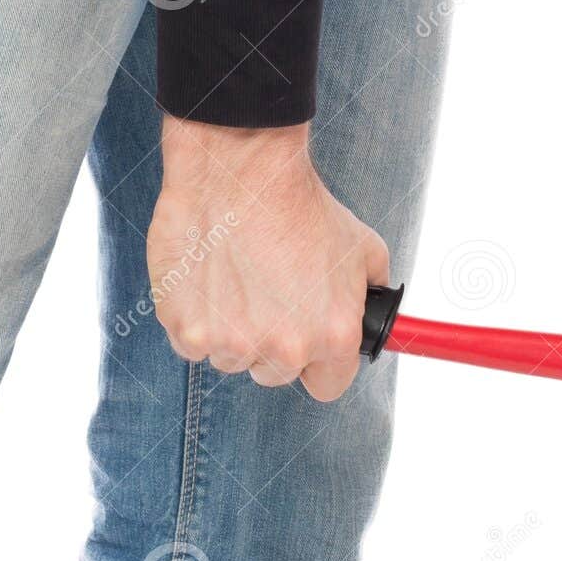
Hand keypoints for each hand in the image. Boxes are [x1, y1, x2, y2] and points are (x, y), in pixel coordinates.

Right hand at [148, 117, 389, 401]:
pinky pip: (192, 343)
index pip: (329, 386)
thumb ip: (372, 293)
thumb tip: (375, 314)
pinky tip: (210, 277)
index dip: (320, 365)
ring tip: (238, 276)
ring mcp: (231, 343)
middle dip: (274, 343)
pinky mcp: (185, 330)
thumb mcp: (364, 249)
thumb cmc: (303, 207)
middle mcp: (283, 349)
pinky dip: (197, 318)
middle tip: (269, 295)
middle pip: (277, 374)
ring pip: (232, 358)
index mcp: (332, 337)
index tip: (310, 345)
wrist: (241, 174)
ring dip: (233, 330)